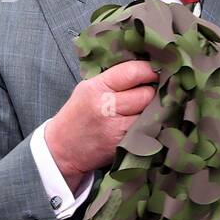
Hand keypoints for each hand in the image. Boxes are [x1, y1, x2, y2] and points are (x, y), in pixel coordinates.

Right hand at [44, 60, 157, 192]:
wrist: (62, 149)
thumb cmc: (78, 116)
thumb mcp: (88, 89)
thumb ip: (114, 79)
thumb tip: (146, 69)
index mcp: (97, 87)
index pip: (133, 72)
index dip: (150, 70)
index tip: (157, 71)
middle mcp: (107, 107)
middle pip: (147, 94)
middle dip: (152, 93)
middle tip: (150, 95)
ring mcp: (116, 128)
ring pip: (151, 113)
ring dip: (153, 112)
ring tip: (145, 111)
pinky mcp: (124, 144)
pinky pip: (148, 130)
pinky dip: (150, 126)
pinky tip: (142, 125)